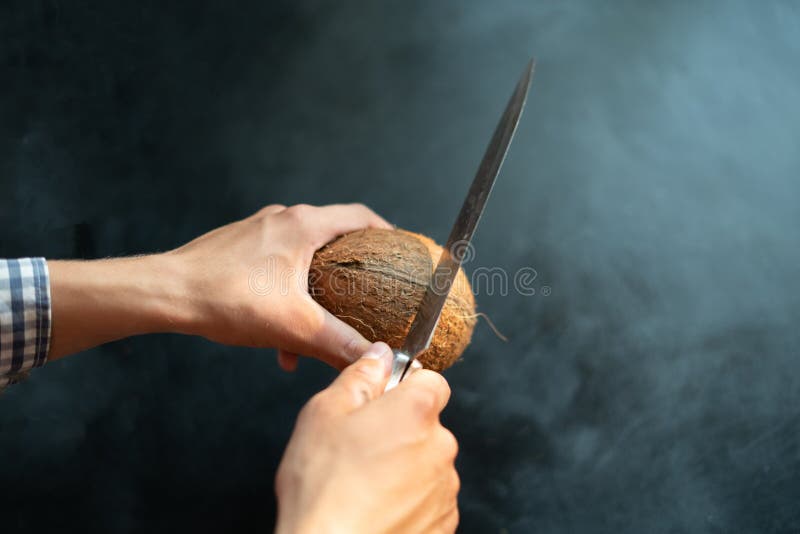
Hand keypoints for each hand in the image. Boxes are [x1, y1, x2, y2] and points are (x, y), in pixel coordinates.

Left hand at [47, 203, 391, 366]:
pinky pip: (276, 266)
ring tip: (317, 326)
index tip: (401, 252)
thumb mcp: (294, 326)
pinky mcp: (238, 247)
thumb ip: (339, 343)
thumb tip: (375, 358)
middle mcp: (282, 220)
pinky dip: (287, 294)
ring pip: (302, 256)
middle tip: (369, 288)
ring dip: (315, 289)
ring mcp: (258, 231)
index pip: (360, 216)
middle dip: (352, 267)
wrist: (165, 294)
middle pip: (333, 235)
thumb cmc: (226, 298)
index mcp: (302, 225)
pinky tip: (278, 333)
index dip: (387, 233)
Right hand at [275, 342, 459, 533]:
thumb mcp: (325, 413)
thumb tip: (381, 356)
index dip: (405, 388)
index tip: (381, 401)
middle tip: (359, 448)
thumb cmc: (323, 486)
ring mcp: (445, 490)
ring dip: (405, 468)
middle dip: (400, 431)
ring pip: (427, 464)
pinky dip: (409, 503)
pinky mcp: (443, 524)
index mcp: (417, 411)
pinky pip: (429, 501)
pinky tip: (377, 509)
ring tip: (363, 486)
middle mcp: (442, 447)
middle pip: (428, 425)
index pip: (432, 382)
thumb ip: (360, 376)